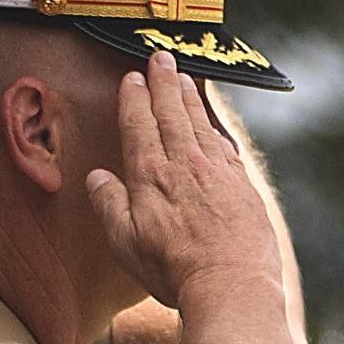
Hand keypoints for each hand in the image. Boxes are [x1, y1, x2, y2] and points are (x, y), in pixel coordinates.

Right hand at [84, 53, 282, 312]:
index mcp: (150, 173)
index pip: (139, 123)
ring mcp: (219, 174)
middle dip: (164, 82)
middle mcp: (186, 164)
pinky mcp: (245, 189)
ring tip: (184, 79)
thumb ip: (108, 203)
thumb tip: (97, 177)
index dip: (135, 97)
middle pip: (173, 113)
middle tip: (161, 57)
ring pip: (202, 124)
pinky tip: (214, 127)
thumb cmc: (173, 269)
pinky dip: (217, 130)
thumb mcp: (124, 240)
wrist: (232, 286)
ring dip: (191, 99)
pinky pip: (227, 148)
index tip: (132, 76)